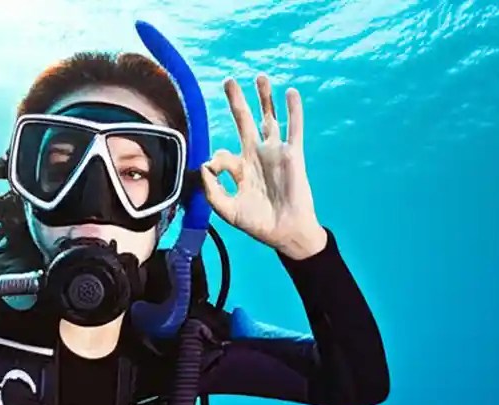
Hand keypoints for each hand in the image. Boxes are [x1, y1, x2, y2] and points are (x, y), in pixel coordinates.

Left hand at [200, 74, 327, 260]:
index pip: (222, 154)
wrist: (286, 232)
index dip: (216, 159)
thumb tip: (204, 165)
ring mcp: (275, 153)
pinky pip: (294, 128)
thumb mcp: (227, 209)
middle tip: (229, 81)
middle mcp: (256, 156)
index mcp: (240, 168)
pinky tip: (291, 93)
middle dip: (237, 102)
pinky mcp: (292, 155)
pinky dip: (293, 111)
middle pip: (245, 121)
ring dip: (265, 99)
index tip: (214, 168)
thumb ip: (212, 190)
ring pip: (270, 119)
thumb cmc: (258, 223)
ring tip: (260, 77)